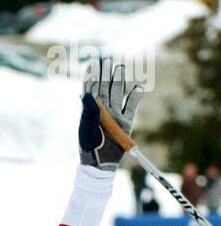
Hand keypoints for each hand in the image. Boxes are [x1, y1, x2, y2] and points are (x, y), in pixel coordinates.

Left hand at [78, 56, 143, 170]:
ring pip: (119, 93)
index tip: (93, 64)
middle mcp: (104, 109)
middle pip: (106, 88)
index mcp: (92, 110)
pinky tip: (138, 87)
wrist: (100, 163)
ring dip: (119, 80)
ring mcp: (116, 114)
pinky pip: (132, 106)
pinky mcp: (127, 122)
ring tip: (119, 68)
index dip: (92, 76)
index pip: (92, 89)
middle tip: (107, 61)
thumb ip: (88, 110)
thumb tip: (87, 93)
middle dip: (106, 74)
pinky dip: (136, 97)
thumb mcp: (87, 128)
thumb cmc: (90, 146)